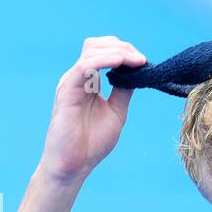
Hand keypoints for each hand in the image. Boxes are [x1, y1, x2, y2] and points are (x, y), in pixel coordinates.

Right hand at [39, 36, 146, 183]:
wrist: (74, 165)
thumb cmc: (91, 143)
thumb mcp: (116, 112)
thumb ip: (123, 91)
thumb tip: (137, 73)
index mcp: (88, 82)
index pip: (103, 52)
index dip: (125, 52)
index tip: (144, 62)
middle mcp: (78, 78)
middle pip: (97, 45)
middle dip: (122, 47)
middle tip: (141, 60)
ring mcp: (71, 82)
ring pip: (91, 51)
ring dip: (118, 52)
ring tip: (137, 61)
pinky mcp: (66, 91)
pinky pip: (84, 67)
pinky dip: (104, 60)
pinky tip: (120, 62)